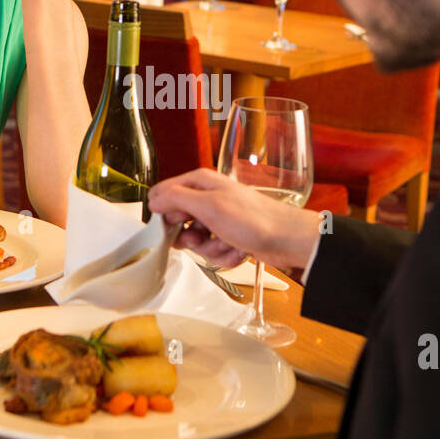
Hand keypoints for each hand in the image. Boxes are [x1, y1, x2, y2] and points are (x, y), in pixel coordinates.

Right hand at [148, 168, 321, 270]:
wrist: (286, 239)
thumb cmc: (253, 219)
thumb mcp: (209, 206)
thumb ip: (177, 199)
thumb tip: (153, 199)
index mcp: (201, 183)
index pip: (165, 194)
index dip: (164, 215)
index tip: (170, 227)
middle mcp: (209, 198)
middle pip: (179, 223)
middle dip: (192, 238)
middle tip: (204, 237)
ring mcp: (219, 219)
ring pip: (197, 242)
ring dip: (213, 249)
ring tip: (230, 243)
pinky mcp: (229, 237)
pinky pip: (214, 252)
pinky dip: (226, 255)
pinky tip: (240, 249)